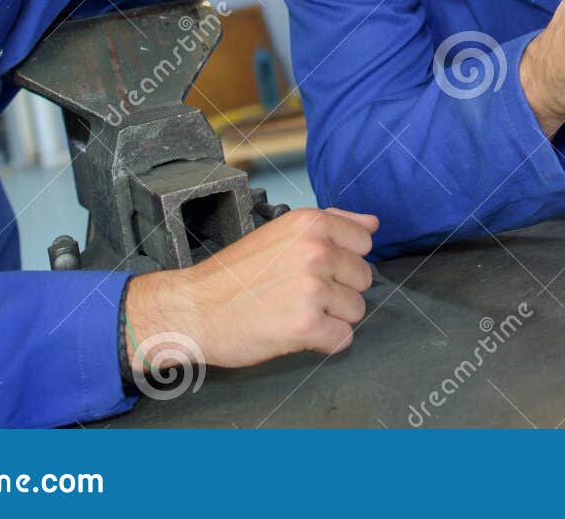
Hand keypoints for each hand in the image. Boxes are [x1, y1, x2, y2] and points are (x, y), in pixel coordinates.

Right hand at [124, 207, 378, 374]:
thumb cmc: (233, 275)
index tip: (315, 269)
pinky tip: (296, 334)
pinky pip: (343, 338)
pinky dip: (324, 342)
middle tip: (299, 295)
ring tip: (294, 312)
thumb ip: (331, 224)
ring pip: (356, 310)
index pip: (364, 241)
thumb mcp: (280, 233)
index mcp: (311, 223)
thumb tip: (373, 223)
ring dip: (331, 317)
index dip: (343, 260)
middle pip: (363, 278)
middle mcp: (316, 251)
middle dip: (338, 291)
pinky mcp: (306, 325)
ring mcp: (312, 288)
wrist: (192, 310)